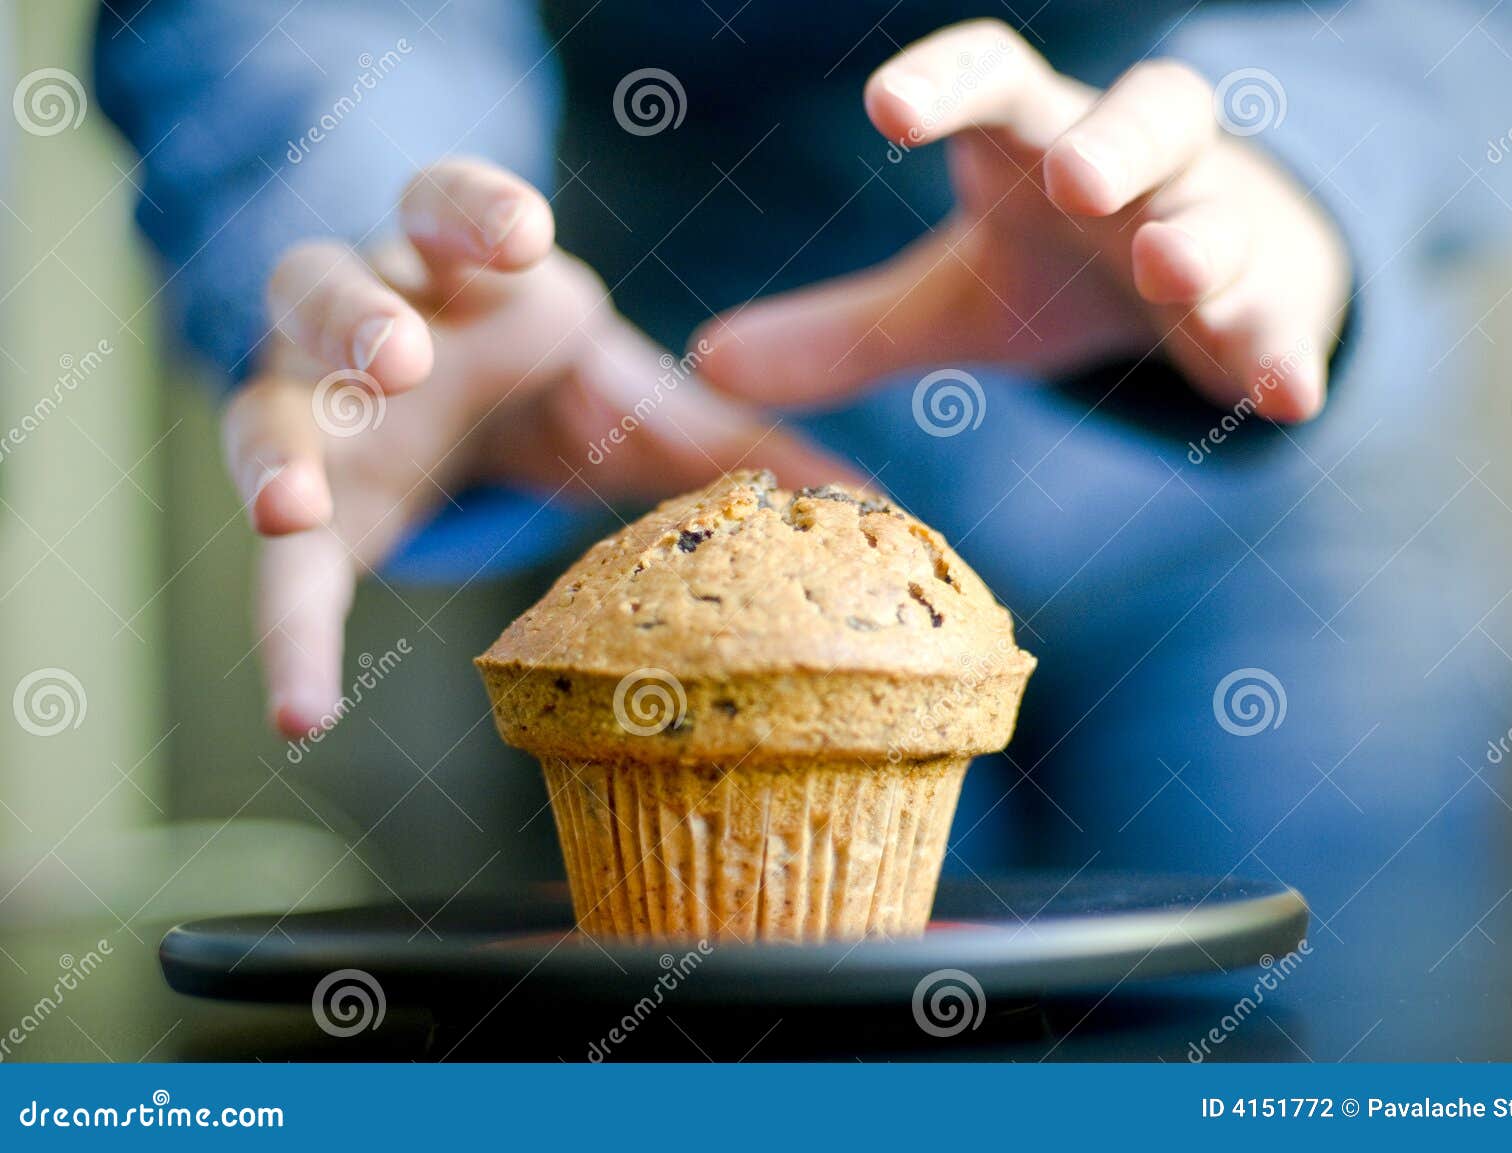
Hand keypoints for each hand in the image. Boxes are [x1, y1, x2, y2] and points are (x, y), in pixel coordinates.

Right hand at [224, 158, 842, 736]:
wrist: (453, 409)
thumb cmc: (544, 386)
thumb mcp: (635, 406)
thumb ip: (737, 447)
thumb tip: (875, 507)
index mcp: (462, 276)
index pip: (444, 213)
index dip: (471, 215)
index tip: (520, 243)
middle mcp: (368, 323)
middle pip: (323, 285)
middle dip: (357, 318)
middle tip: (402, 362)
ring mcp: (312, 404)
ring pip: (263, 395)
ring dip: (280, 444)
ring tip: (300, 504)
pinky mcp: (298, 494)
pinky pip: (271, 567)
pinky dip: (281, 632)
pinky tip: (301, 711)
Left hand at [693, 20, 1349, 422]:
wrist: (1193, 285)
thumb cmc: (1056, 269)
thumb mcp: (949, 299)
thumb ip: (841, 330)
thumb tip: (706, 365)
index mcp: (1038, 143)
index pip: (995, 79)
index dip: (946, 82)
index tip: (885, 113)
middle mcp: (1132, 168)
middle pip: (1144, 115)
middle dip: (1115, 143)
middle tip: (1075, 179)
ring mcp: (1212, 227)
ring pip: (1222, 210)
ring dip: (1205, 240)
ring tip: (1178, 275)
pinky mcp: (1267, 304)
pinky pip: (1284, 320)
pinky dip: (1286, 351)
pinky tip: (1286, 399)